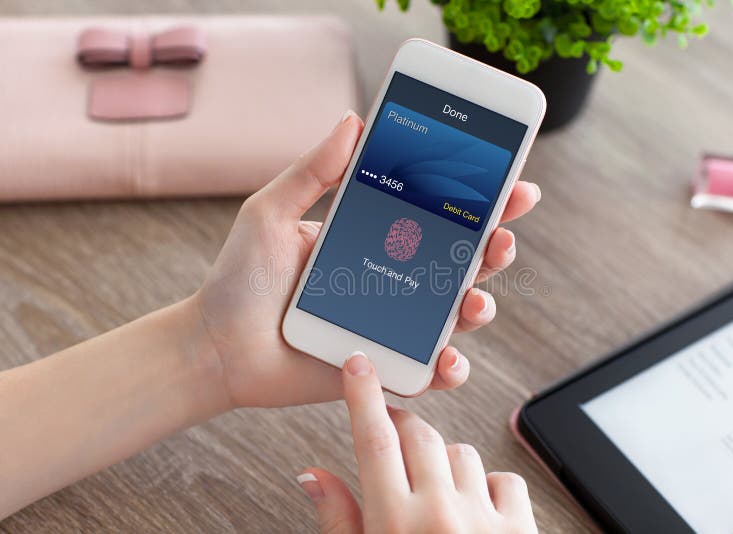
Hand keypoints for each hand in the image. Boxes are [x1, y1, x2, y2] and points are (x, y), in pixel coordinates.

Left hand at [195, 111, 540, 407]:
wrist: (217, 348)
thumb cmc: (240, 281)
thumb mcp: (271, 213)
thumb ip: (313, 171)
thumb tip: (354, 121)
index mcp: (374, 237)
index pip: (436, 213)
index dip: (478, 199)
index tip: (510, 181)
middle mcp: (392, 279)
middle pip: (460, 261)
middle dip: (494, 246)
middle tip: (502, 235)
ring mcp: (391, 324)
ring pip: (455, 314)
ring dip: (481, 305)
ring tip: (475, 300)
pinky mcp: (384, 367)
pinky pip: (429, 370)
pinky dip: (449, 368)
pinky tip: (447, 358)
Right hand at [297, 352, 537, 533]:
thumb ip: (339, 520)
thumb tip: (312, 475)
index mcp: (393, 524)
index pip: (372, 440)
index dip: (362, 395)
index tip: (357, 364)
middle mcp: (440, 514)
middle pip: (418, 435)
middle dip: (402, 430)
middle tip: (392, 443)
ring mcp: (485, 520)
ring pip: (460, 452)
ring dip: (443, 463)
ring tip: (434, 497)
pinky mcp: (521, 529)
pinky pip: (502, 478)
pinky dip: (487, 487)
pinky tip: (474, 512)